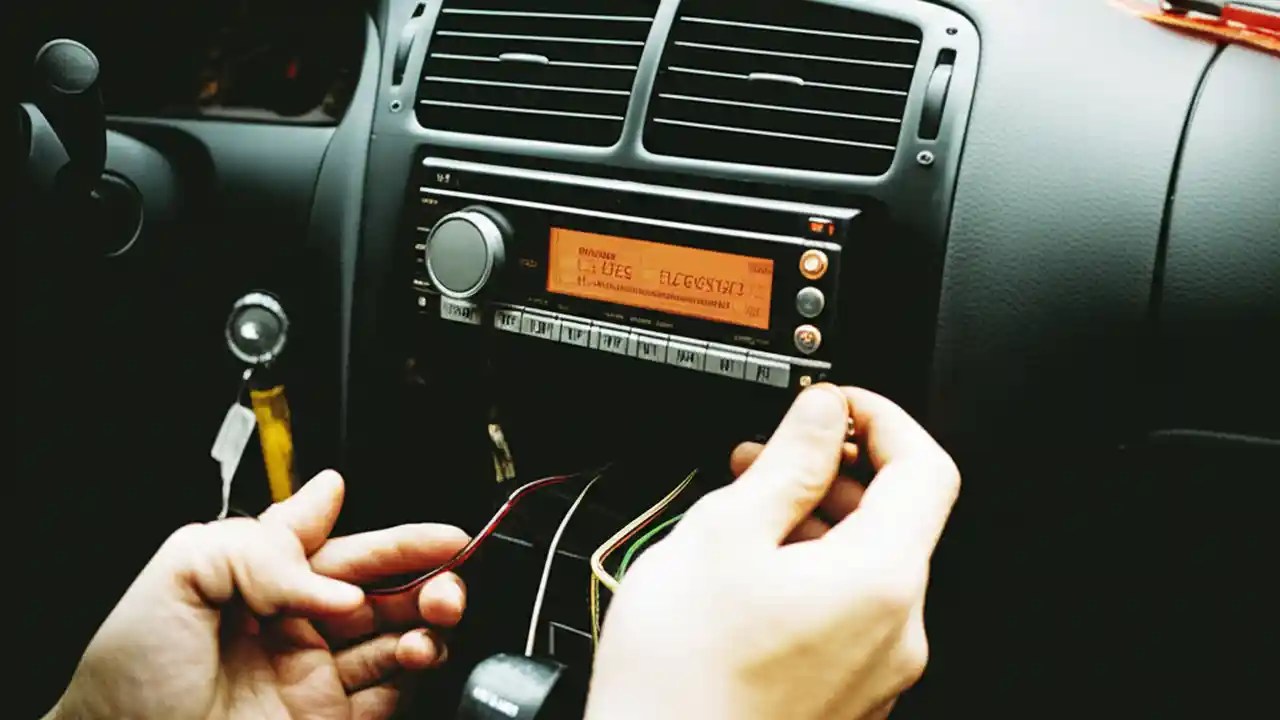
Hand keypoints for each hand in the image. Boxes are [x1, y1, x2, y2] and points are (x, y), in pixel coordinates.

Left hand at [46, 471, 468, 719]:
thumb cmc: (129, 682)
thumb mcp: (179, 575)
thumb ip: (260, 540)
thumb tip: (328, 506)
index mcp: (266, 586)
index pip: (346, 552)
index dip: (400, 542)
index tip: (443, 538)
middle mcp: (298, 630)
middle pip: (387, 593)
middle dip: (430, 578)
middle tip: (447, 582)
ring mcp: (317, 680)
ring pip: (401, 640)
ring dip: (431, 623)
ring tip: (435, 617)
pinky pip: (393, 696)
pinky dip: (418, 673)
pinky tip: (415, 655)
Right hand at [586, 385, 959, 719]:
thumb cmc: (680, 679)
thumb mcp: (725, 536)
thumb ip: (789, 462)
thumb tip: (824, 413)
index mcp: (880, 580)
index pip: (926, 469)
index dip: (884, 419)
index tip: (837, 406)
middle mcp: (896, 632)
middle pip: (897, 519)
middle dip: (836, 471)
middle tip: (767, 454)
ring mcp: (875, 674)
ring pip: (866, 567)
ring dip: (817, 522)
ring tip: (744, 515)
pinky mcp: (846, 699)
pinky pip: (848, 614)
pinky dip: (812, 574)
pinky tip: (751, 573)